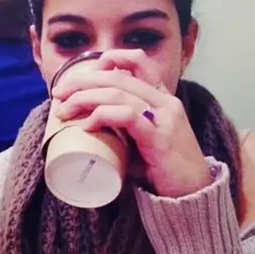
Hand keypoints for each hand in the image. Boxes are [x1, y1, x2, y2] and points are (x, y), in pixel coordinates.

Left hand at [52, 49, 210, 197]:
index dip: (111, 58)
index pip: (139, 61)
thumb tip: (87, 129)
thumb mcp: (146, 141)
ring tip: (64, 110)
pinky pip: (127, 117)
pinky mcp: (160, 139)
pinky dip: (102, 116)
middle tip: (59, 93)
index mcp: (164, 99)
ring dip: (84, 98)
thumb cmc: (166, 171)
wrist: (195, 195)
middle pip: (119, 76)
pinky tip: (87, 125)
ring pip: (118, 93)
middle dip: (83, 81)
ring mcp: (165, 119)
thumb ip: (125, 130)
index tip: (84, 74)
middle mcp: (166, 103)